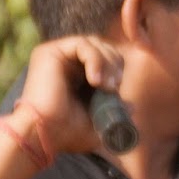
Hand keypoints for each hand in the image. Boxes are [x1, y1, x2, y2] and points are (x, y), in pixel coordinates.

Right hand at [15, 36, 124, 154]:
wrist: (46, 135)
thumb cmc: (67, 133)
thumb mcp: (99, 122)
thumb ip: (115, 111)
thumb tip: (132, 107)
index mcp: (75, 75)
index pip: (105, 57)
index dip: (117, 68)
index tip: (117, 89)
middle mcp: (64, 62)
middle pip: (102, 46)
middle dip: (115, 63)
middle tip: (114, 86)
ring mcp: (56, 55)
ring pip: (94, 43)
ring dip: (107, 63)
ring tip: (106, 85)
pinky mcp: (49, 52)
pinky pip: (82, 44)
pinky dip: (96, 60)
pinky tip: (96, 81)